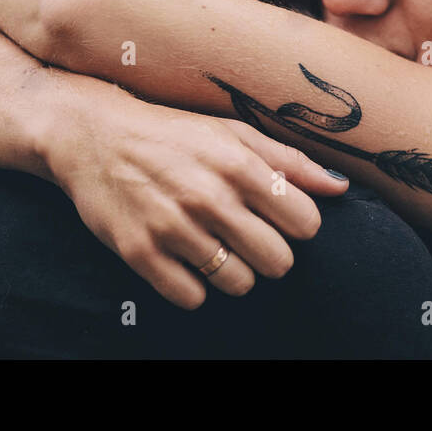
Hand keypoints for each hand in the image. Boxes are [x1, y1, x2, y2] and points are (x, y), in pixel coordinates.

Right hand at [34, 83, 349, 309]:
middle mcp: (209, 196)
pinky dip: (194, 287)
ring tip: (216, 248)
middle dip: (271, 255)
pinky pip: (192, 298)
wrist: (92, 135)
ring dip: (234, 273)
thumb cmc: (172, 133)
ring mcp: (173, 227)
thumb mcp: (231, 132)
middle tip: (249, 239)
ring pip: (239, 284)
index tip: (278, 218)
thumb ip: (288, 160)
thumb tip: (339, 188)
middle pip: (279, 262)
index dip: (298, 225)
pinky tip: (185, 260)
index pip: (306, 222)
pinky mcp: (140, 253)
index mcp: (238, 163)